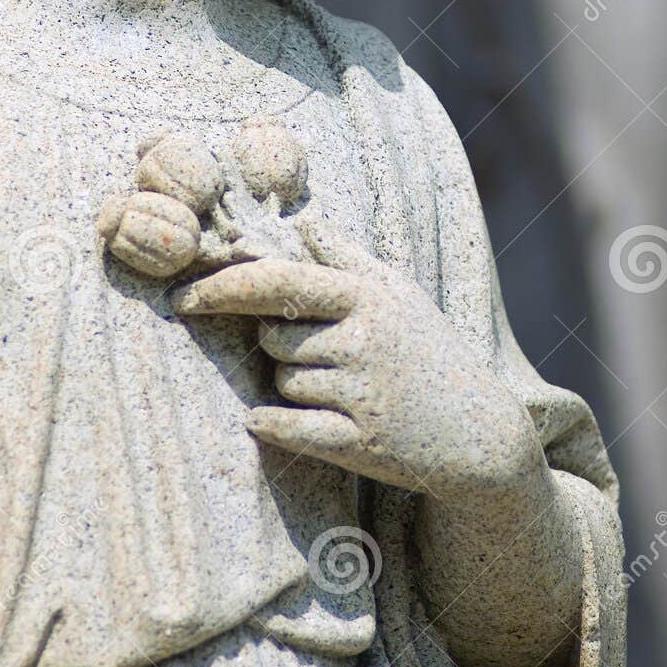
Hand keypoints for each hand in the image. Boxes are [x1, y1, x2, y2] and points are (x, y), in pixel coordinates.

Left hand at [172, 248, 539, 499]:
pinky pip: (288, 428)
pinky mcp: (361, 444)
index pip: (279, 281)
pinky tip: (262, 421)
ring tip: (341, 390)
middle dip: (277, 346)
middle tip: (318, 355)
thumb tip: (304, 222)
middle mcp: (365, 341)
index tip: (184, 295)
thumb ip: (345, 257)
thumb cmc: (430, 354)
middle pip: (272, 338)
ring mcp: (363, 393)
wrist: (483, 433)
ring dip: (293, 387)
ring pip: (282, 383)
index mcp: (368, 297)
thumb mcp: (398, 295)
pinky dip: (269, 424)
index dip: (223, 286)